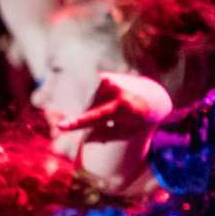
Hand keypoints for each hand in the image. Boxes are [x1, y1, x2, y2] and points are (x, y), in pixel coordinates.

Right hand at [56, 71, 172, 142]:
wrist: (153, 97)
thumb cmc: (138, 120)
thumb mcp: (127, 133)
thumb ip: (106, 137)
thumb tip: (86, 138)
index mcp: (122, 108)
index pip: (95, 118)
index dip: (77, 123)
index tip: (61, 126)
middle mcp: (114, 91)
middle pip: (89, 113)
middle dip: (94, 119)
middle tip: (113, 120)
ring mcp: (107, 81)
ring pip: (88, 105)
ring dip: (96, 110)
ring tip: (115, 109)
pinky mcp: (103, 77)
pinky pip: (91, 97)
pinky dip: (97, 103)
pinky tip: (112, 100)